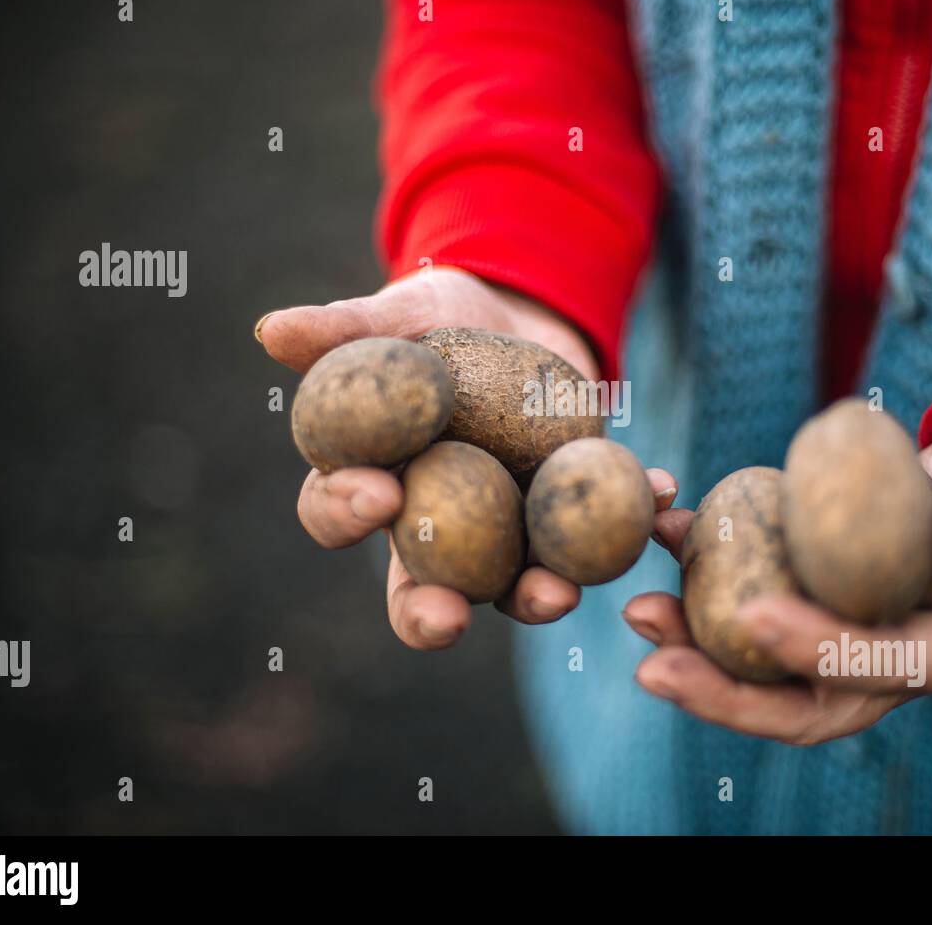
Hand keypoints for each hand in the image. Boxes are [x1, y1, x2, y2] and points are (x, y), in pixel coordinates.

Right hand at [257, 265, 676, 648]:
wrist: (518, 316)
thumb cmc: (437, 320)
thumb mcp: (400, 316)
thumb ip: (345, 330)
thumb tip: (269, 330)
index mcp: (373, 478)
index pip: (336, 509)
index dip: (346, 510)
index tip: (375, 493)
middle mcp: (433, 524)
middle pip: (417, 586)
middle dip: (429, 611)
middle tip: (449, 616)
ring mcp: (504, 529)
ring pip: (510, 583)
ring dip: (534, 595)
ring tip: (559, 593)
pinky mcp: (567, 515)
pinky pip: (596, 532)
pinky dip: (631, 513)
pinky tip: (661, 488)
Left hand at [623, 410, 931, 743]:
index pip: (890, 668)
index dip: (821, 652)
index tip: (753, 614)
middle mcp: (903, 658)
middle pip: (811, 704)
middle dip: (729, 695)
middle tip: (654, 667)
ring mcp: (860, 638)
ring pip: (773, 672)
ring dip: (699, 651)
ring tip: (639, 612)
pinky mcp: (826, 603)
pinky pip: (763, 607)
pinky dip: (711, 581)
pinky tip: (670, 539)